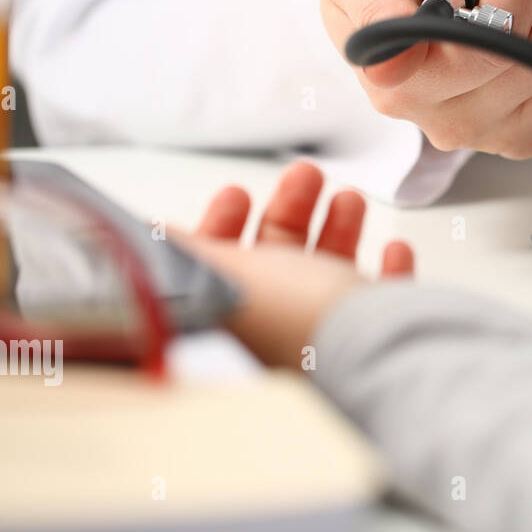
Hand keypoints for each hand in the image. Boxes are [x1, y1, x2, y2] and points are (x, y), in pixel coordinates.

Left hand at [177, 161, 412, 367]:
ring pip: (329, 281)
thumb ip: (181, 254)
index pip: (216, 273)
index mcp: (233, 323)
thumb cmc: (293, 321)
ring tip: (349, 199)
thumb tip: (137, 237)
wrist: (374, 355)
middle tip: (307, 176)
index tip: (237, 194)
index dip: (223, 229)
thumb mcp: (223, 274)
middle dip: (289, 215)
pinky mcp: (379, 345)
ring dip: (338, 233)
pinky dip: (388, 276)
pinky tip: (395, 249)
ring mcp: (328, 343)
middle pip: (276, 268)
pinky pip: (382, 307)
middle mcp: (275, 337)